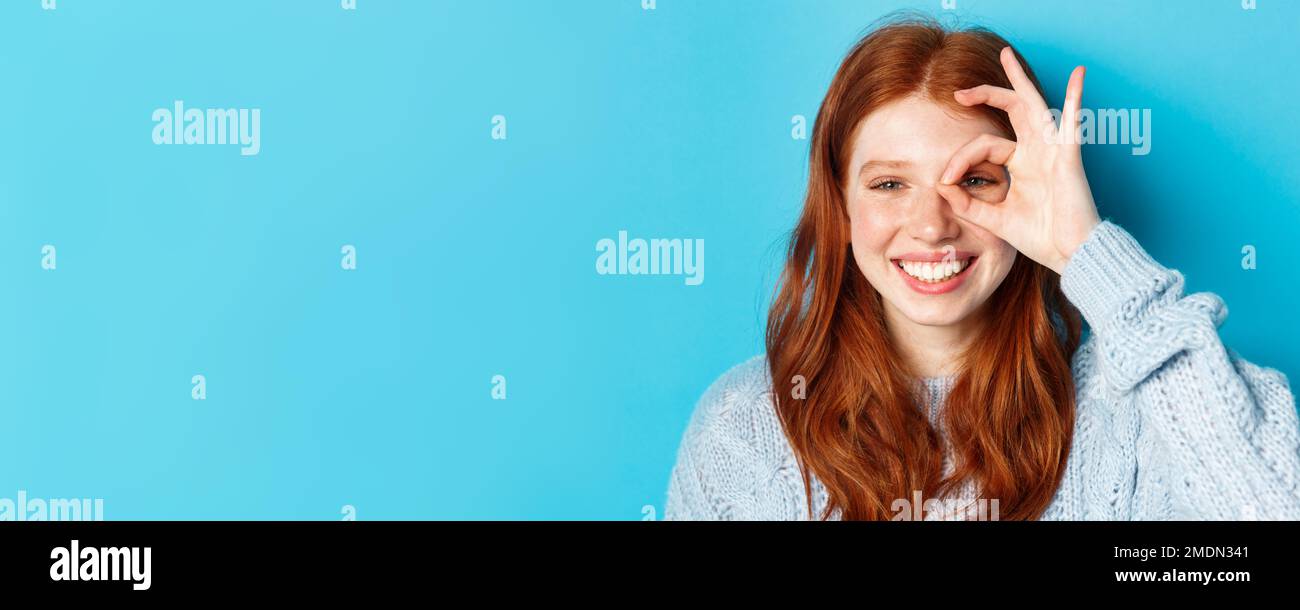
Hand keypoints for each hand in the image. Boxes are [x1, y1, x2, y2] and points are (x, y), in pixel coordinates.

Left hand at [935, 47, 1100, 274]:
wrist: (1071, 254)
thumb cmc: (1040, 237)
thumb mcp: (994, 219)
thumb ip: (967, 204)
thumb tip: (940, 186)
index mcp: (1022, 165)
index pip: (985, 146)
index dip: (960, 159)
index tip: (944, 179)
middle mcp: (1037, 152)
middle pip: (1012, 111)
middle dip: (987, 95)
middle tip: (960, 92)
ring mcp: (1054, 152)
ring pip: (1034, 106)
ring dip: (1019, 81)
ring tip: (1007, 55)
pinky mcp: (1069, 159)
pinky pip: (1072, 124)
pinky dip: (1076, 99)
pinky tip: (1078, 76)